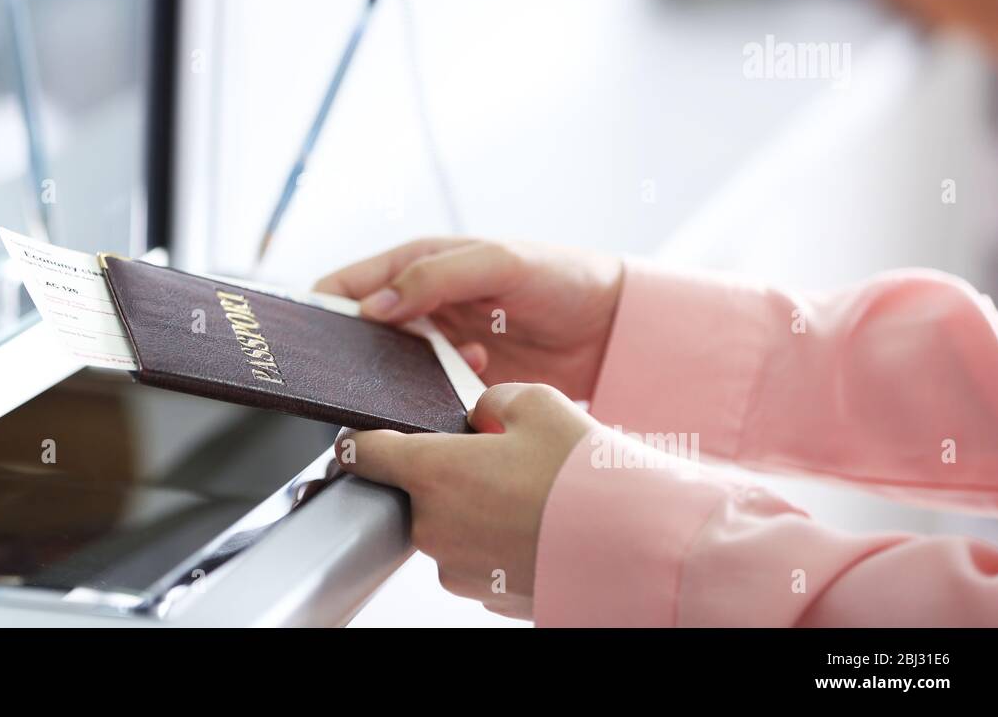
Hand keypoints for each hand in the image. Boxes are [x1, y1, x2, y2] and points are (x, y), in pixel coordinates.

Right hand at [314, 237, 622, 401]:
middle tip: (361, 377)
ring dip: (402, 383)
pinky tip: (471, 390)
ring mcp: (437, 349)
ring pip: (389, 375)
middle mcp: (419, 308)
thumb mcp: (498, 262)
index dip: (319, 311)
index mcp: (416, 266)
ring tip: (436, 377)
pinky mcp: (459, 385)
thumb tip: (373, 306)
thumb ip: (434, 277)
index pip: (345, 288)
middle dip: (355, 357)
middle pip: (358, 338)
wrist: (613, 328)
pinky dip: (435, 401)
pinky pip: (426, 401)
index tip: (306, 341)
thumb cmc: (560, 276)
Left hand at [337, 382, 593, 617]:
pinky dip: (499, 538)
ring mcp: (460, 568)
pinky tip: (540, 524)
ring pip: (451, 524)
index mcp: (433, 473)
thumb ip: (491, 402)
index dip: (359, 440)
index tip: (356, 438)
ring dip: (477, 507)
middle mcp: (435, 527)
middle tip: (499, 459)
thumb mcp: (538, 404)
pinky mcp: (488, 595)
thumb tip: (481, 416)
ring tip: (533, 494)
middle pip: (417, 490)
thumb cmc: (588, 478)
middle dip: (448, 471)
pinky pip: (479, 555)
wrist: (640, 549)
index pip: (364, 453)